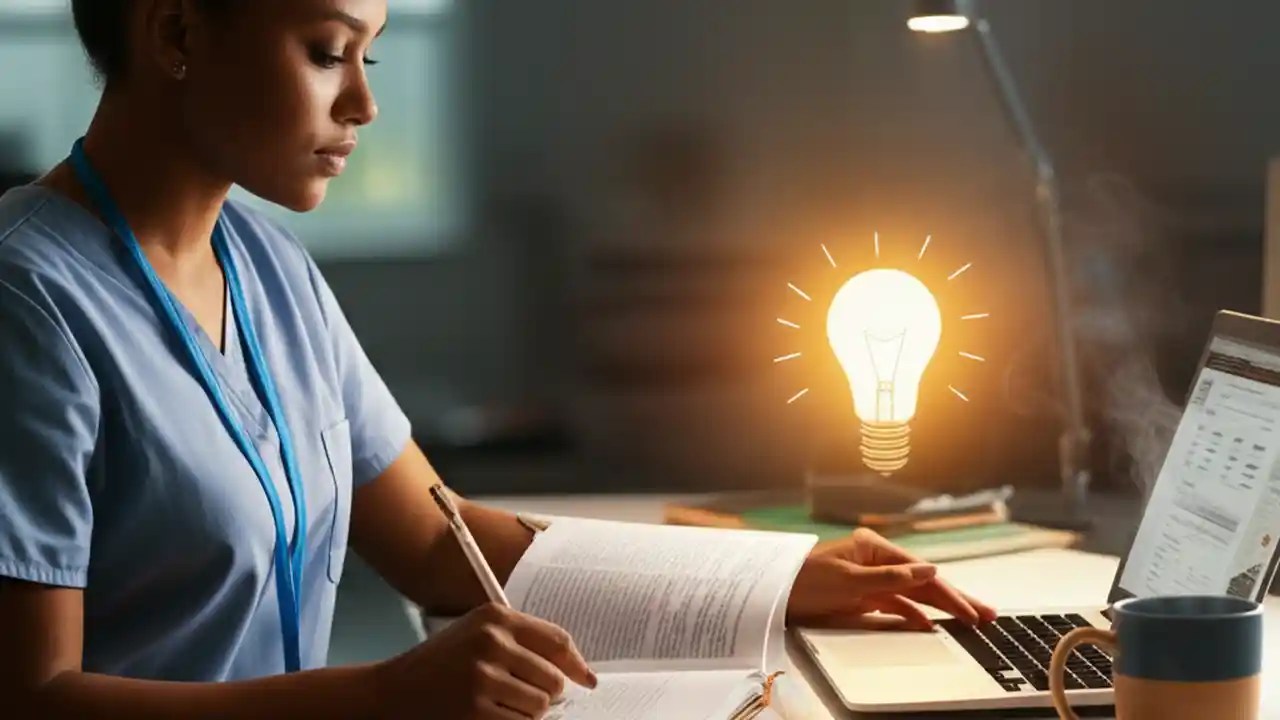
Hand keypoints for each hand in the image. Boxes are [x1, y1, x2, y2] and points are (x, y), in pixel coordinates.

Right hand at [374, 602, 597, 718]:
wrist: (392, 691)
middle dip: (548, 694)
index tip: (588, 680)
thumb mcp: (477, 633)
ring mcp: (482, 677)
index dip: (578, 664)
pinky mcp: (475, 710)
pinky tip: (492, 717)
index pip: (557, 640)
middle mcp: (491, 642)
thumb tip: (574, 671)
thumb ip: (521, 641)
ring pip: (540, 706)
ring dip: (529, 713)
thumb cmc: (441, 663)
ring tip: (502, 705)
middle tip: (528, 697)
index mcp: (496, 617)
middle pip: (553, 678)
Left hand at [786, 528, 997, 630]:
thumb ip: (892, 578)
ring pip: (913, 595)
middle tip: (985, 615)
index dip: (947, 592)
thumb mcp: (850, 581)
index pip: (919, 572)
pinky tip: (930, 625)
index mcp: (873, 547)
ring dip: (939, 608)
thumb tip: (931, 571)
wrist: (773, 593)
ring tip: (969, 621)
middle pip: (922, 582)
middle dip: (954, 598)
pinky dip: (913, 615)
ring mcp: (870, 579)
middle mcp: (875, 561)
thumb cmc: (805, 580)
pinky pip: (895, 606)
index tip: (969, 611)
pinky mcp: (862, 597)